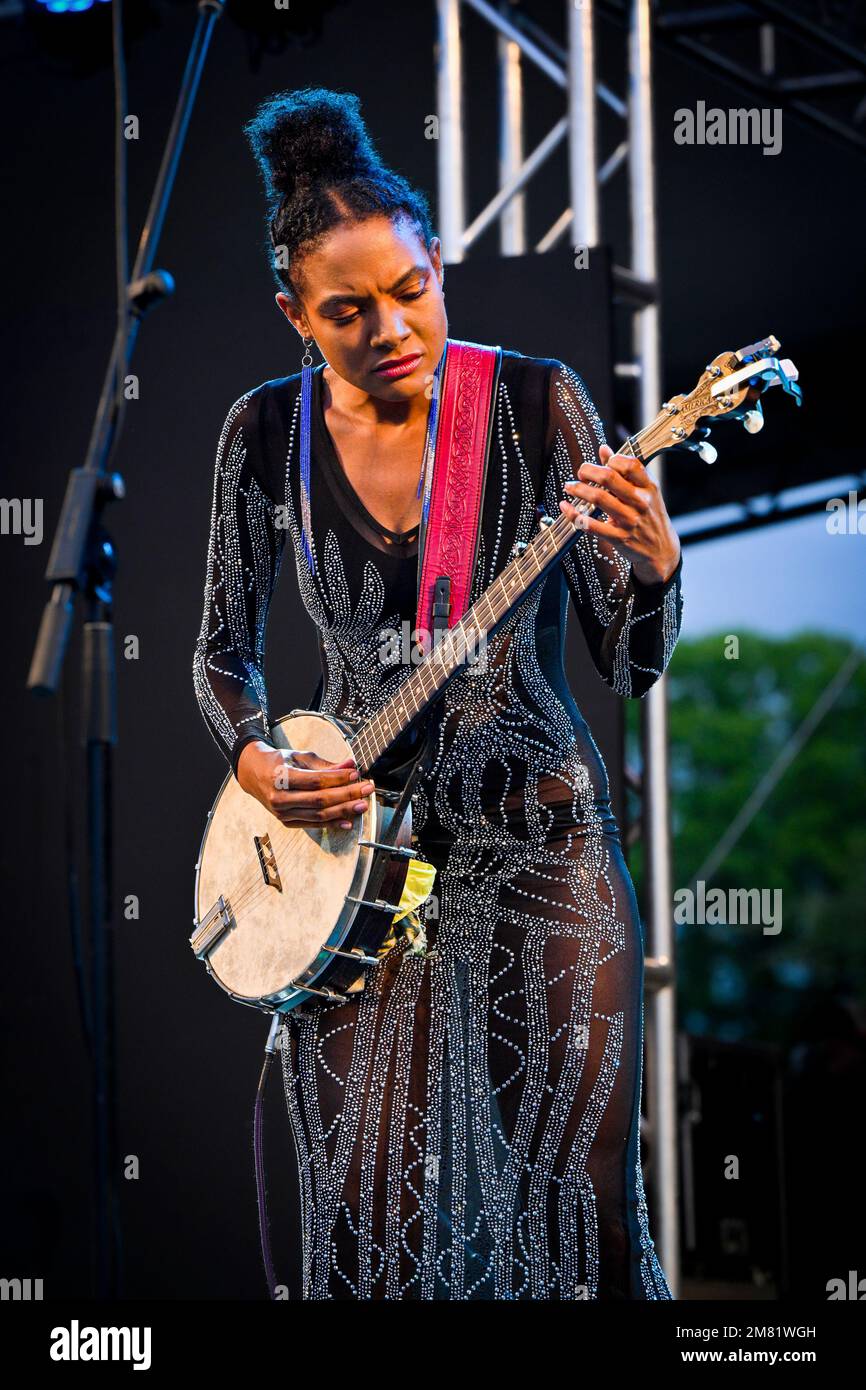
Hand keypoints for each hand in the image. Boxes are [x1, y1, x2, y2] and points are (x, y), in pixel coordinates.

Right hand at [236, 740, 374, 829]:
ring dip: (343, 810)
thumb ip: (326, 765)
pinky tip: (347, 821)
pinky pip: (313, 824)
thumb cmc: (278, 763)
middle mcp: (279, 797)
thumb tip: (350, 765)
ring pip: (318, 814)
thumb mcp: (300, 757)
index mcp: (280, 776)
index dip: (337, 779)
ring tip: (361, 805)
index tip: (355, 774)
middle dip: (346, 795)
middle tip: (366, 789)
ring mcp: (282, 813)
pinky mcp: (286, 821)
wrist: (254, 775)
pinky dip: (332, 823)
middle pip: (319, 799)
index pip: (315, 781)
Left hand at [559, 443, 680, 584]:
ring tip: (570, 487)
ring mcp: (630, 521)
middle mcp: (641, 502)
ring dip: (579, 490)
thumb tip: (604, 449)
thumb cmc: (650, 517)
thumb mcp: (645, 492)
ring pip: (599, 499)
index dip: (612, 459)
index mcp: (649, 487)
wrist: (662, 550)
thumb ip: (625, 471)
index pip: (630, 464)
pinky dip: (575, 516)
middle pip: (610, 478)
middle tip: (580, 473)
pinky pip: (592, 526)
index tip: (602, 464)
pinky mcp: (619, 538)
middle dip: (588, 471)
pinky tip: (567, 508)